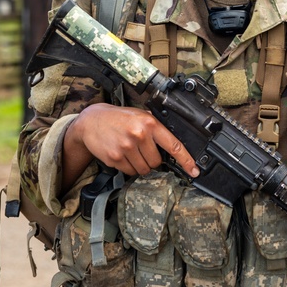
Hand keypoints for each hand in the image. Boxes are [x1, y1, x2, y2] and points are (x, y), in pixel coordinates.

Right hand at [62, 103, 198, 188]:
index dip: (186, 160)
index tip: (194, 171)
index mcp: (150, 124)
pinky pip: (130, 172)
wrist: (92, 120)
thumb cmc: (119, 118)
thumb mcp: (140, 115)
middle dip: (153, 160)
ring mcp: (126, 148)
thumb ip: (156, 127)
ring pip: (144, 169)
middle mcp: (139, 135)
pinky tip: (123, 154)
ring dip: (141, 165)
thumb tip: (175, 143)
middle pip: (157, 162)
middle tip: (143, 150)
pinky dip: (129, 167)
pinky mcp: (115, 158)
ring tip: (132, 152)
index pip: (174, 145)